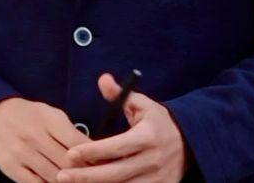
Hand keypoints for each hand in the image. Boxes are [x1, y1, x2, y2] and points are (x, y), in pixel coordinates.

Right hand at [0, 96, 90, 182]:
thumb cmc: (29, 115)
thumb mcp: (51, 114)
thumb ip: (71, 133)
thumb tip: (96, 156)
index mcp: (47, 120)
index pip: (78, 144)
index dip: (96, 159)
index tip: (107, 167)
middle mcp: (33, 137)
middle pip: (68, 164)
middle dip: (86, 175)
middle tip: (98, 180)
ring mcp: (21, 154)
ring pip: (54, 178)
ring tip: (80, 182)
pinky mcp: (11, 168)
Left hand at [57, 73, 190, 182]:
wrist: (191, 143)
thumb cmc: (158, 122)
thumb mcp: (142, 104)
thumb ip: (120, 95)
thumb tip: (103, 79)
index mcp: (148, 136)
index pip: (117, 147)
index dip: (93, 151)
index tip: (70, 154)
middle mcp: (153, 160)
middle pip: (116, 173)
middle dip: (87, 176)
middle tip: (62, 176)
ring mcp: (158, 178)